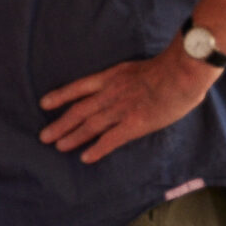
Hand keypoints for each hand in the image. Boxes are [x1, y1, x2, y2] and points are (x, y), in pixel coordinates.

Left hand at [38, 46, 218, 164]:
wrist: (181, 73)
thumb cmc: (168, 68)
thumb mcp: (138, 67)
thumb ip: (128, 79)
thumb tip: (127, 87)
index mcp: (111, 77)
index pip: (79, 87)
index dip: (60, 96)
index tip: (44, 103)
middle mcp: (110, 93)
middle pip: (79, 110)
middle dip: (60, 124)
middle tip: (44, 136)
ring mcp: (121, 109)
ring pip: (90, 125)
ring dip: (72, 137)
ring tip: (57, 146)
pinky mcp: (134, 124)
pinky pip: (111, 139)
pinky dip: (97, 149)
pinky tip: (85, 158)